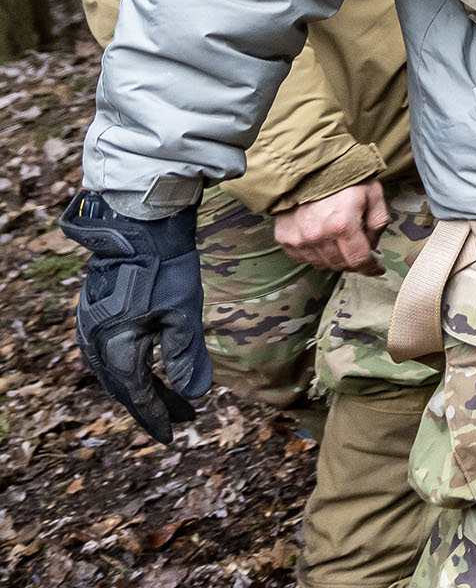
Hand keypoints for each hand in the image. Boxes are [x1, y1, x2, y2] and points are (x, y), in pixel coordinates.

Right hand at [61, 193, 208, 444]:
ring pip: (114, 372)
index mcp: (116, 350)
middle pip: (124, 387)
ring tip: (167, 398)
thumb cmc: (165, 270)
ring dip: (140, 387)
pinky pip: (108, 354)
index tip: (174, 434)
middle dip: (152, 404)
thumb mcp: (184, 315)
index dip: (156, 416)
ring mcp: (90, 329)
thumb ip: (187, 358)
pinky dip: (128, 368)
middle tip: (179, 418)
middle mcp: (95, 345)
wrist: (138, 229)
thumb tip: (197, 394)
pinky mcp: (93, 314)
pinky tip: (144, 368)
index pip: (137, 396)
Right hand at [274, 180, 387, 274]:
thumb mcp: (373, 193)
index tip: (377, 269)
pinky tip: (322, 238)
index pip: (359, 260)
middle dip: (354, 260)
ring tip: (339, 239)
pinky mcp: (285, 238)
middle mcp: (318, 236)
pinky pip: (304, 257)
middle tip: (359, 248)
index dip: (371, 268)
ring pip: (323, 263)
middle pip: (341, 264)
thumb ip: (378, 222)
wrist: (307, 166)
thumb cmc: (344, 178)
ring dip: (335, 257)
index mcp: (342, 225)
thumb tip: (373, 245)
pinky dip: (316, 253)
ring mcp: (299, 239)